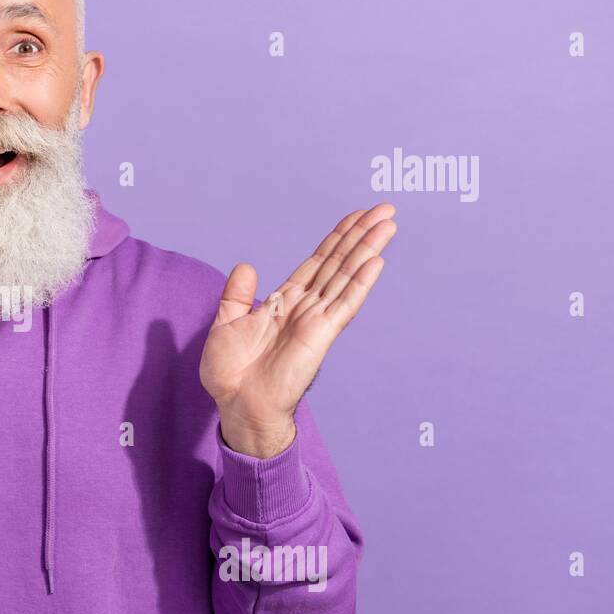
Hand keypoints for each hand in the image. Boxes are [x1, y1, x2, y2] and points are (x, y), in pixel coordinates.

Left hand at [199, 203, 396, 456]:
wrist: (237, 404)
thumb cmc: (231, 373)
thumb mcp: (226, 324)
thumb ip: (238, 295)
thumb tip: (245, 266)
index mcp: (285, 302)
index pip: (317, 263)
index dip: (336, 238)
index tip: (355, 216)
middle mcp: (306, 308)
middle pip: (338, 263)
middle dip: (360, 235)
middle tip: (385, 208)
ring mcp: (316, 320)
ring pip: (346, 276)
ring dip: (367, 249)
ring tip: (387, 224)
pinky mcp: (320, 335)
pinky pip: (344, 304)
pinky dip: (360, 283)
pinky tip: (376, 261)